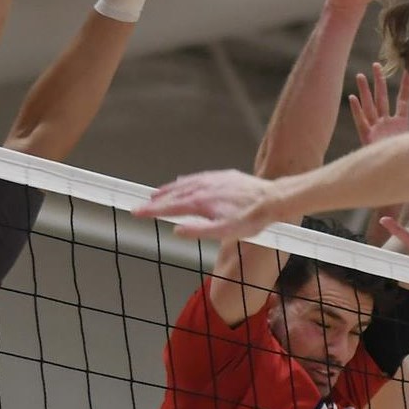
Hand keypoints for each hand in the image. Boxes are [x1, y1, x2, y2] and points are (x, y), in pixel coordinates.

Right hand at [135, 169, 278, 239]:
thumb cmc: (251, 219)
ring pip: (184, 184)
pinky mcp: (222, 176)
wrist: (272, 199)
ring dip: (168, 190)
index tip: (136, 212)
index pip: (170, 207)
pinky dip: (185, 181)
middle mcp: (204, 188)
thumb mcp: (226, 232)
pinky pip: (197, 177)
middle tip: (140, 206)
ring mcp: (212, 180)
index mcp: (201, 202)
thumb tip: (176, 231)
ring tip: (155, 194)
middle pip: (173, 195)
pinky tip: (182, 182)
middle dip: (155, 201)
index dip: (151, 211)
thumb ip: (199, 231)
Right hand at [348, 63, 408, 147]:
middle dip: (380, 81)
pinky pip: (361, 122)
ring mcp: (375, 129)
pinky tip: (352, 98)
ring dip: (365, 91)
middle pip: (382, 98)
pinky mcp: (367, 138)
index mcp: (400, 124)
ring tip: (361, 75)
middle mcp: (386, 124)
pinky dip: (356, 110)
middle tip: (377, 64)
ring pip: (370, 106)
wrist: (394, 180)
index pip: (403, 100)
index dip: (406, 85)